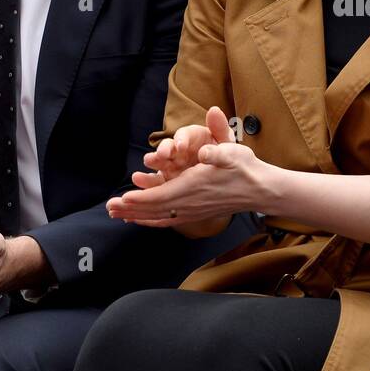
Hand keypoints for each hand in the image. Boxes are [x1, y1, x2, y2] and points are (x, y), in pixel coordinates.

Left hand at [108, 138, 267, 227]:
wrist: (260, 189)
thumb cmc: (245, 167)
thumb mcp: (232, 152)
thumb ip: (217, 149)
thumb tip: (205, 150)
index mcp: (194, 186)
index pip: (161, 196)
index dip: (140, 198)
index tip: (121, 199)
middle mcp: (190, 202)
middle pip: (154, 209)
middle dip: (131, 209)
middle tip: (109, 208)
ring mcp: (193, 211)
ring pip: (159, 217)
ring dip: (137, 216)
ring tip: (118, 215)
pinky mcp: (196, 214)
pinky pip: (168, 221)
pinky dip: (152, 221)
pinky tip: (141, 220)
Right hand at [130, 106, 234, 190]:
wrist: (224, 174)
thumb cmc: (223, 153)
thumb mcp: (225, 142)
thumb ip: (220, 128)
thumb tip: (214, 109)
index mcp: (191, 138)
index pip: (184, 135)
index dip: (181, 139)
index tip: (182, 145)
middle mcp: (177, 150)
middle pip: (167, 146)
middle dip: (163, 150)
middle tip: (162, 154)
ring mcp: (170, 164)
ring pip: (158, 161)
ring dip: (152, 161)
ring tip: (148, 162)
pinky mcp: (166, 179)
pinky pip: (155, 180)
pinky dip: (147, 180)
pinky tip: (139, 180)